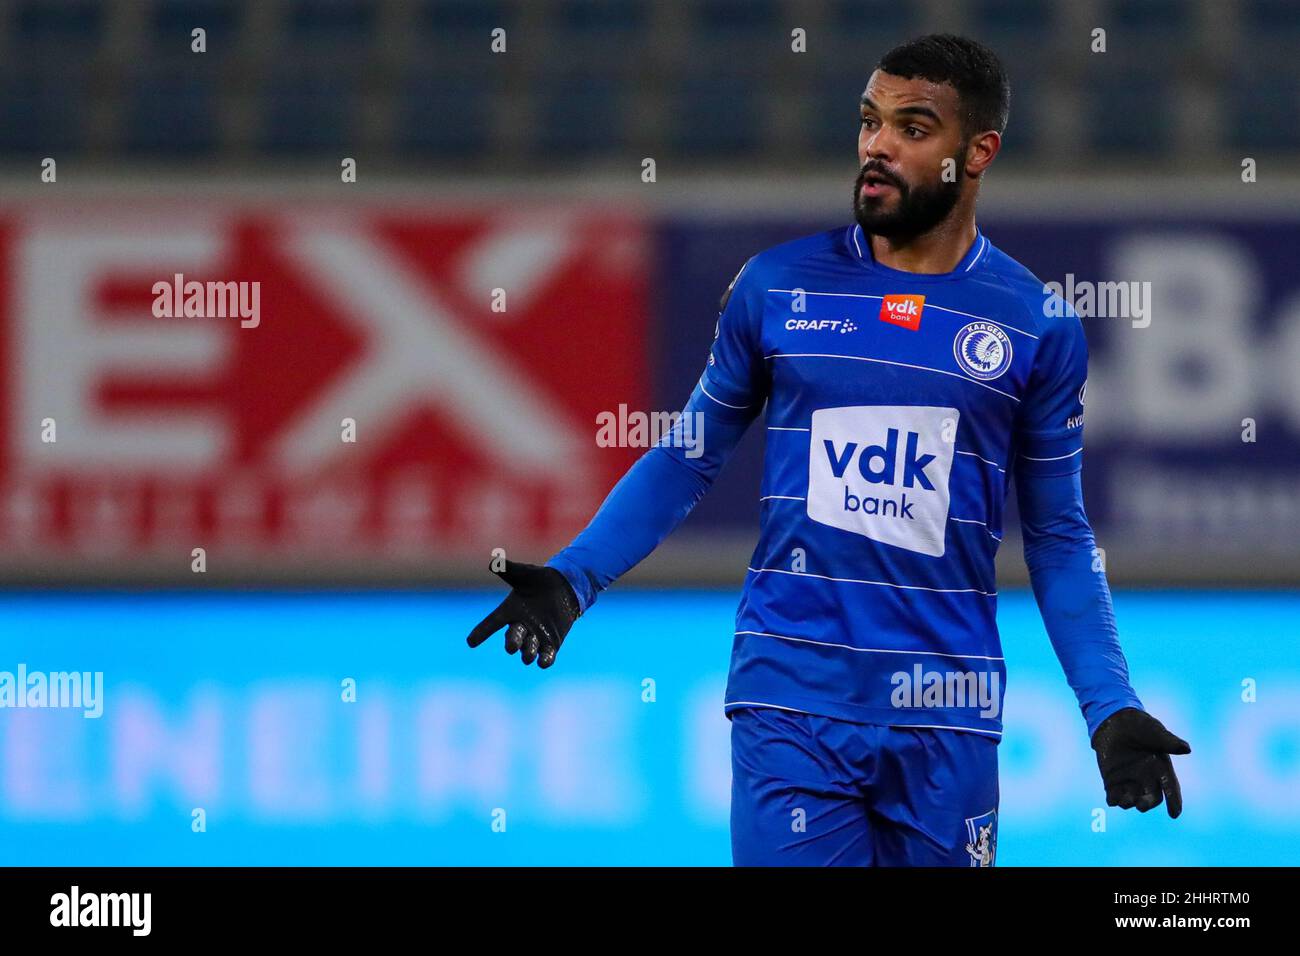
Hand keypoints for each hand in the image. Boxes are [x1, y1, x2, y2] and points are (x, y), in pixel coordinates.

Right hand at [466, 560, 580, 667]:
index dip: (481, 632)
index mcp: (510, 612)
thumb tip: (494, 562)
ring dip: (528, 653)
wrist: (563, 587)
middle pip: (512, 639)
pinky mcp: (551, 644)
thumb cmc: (539, 580)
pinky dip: (545, 660)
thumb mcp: (525, 574)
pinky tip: (544, 662)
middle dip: (511, 643)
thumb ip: (510, 570)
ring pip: (528, 651)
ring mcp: (536, 638)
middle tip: (511, 646)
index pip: (491, 623)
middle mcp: (521, 628)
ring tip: (529, 653)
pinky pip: (546, 657)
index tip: (471, 642)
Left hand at [1090, 707, 1190, 817]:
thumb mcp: (1154, 732)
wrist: (1115, 721)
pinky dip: (1113, 800)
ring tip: (1125, 801)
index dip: (1174, 802)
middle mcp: (1147, 778)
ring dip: (1129, 803)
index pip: (1170, 788)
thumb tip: (1186, 749)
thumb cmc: (1139, 726)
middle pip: (1151, 798)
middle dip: (1147, 804)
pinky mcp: (1112, 781)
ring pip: (1132, 800)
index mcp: (1161, 769)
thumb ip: (1168, 742)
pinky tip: (1112, 800)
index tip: (1174, 814)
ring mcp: (1129, 781)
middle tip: (1142, 805)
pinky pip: (1114, 796)